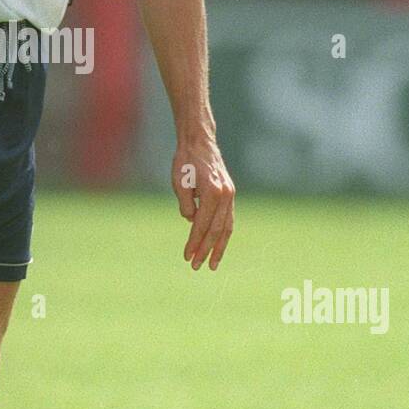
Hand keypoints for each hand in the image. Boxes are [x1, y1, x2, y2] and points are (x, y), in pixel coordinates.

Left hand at [173, 134, 234, 271]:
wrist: (200, 141)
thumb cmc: (185, 161)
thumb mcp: (178, 182)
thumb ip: (185, 205)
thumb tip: (192, 222)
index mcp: (212, 192)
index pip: (201, 225)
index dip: (194, 243)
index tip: (187, 256)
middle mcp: (225, 195)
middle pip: (216, 230)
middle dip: (206, 250)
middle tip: (197, 266)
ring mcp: (230, 195)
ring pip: (227, 227)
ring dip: (220, 247)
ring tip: (213, 264)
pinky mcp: (230, 194)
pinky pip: (228, 219)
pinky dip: (224, 234)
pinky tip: (218, 246)